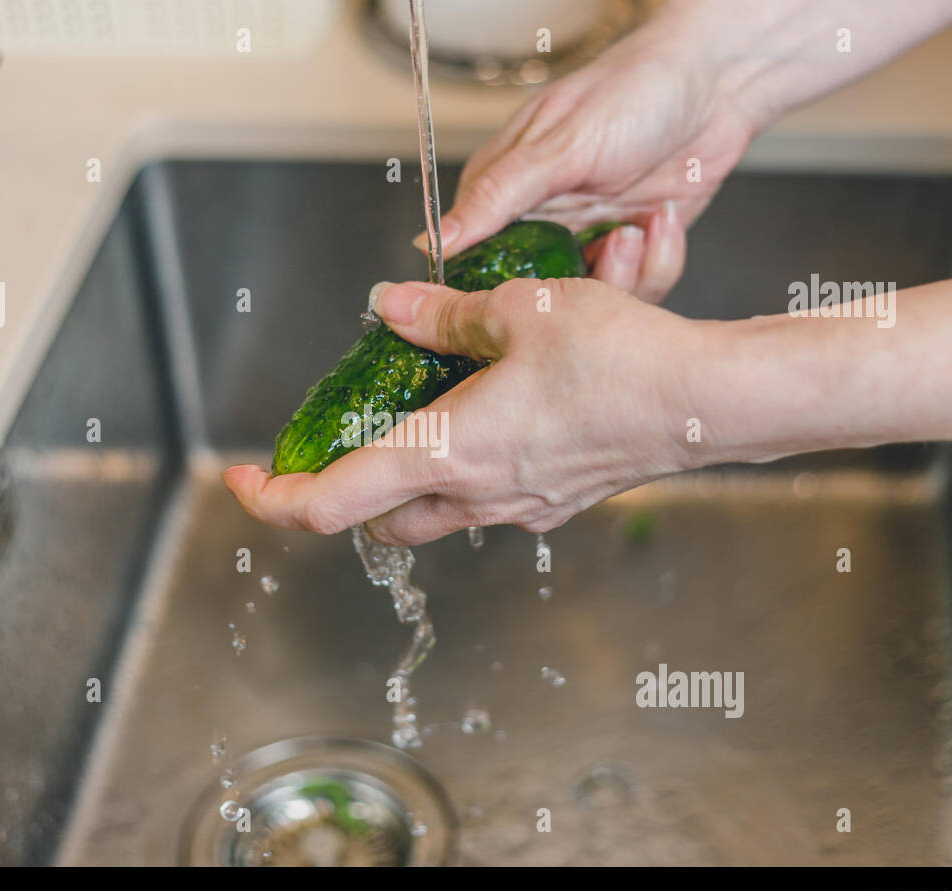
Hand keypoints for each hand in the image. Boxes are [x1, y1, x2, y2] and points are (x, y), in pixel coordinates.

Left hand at [224, 277, 711, 544]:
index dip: (273, 499)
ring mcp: (515, 506)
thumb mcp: (519, 312)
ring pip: (427, 514)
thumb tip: (388, 309)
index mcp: (447, 452)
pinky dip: (453, 472)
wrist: (705, 401)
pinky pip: (479, 500)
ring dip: (396, 482)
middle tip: (325, 446)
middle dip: (337, 492)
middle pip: (373, 519)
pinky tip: (477, 419)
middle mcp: (474, 494)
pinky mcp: (550, 501)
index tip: (246, 478)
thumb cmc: (620, 359)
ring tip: (399, 422)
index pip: (329, 503)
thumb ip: (443, 315)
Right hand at [424, 12, 759, 302]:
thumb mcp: (557, 146)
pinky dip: (657, 263)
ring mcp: (588, 240)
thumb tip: (434, 241)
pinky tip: (663, 222)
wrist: (717, 84)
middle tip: (604, 250)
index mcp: (504, 192)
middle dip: (575, 288)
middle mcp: (542, 222)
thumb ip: (496, 198)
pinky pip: (636, 291)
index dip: (492, 290)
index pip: (475, 261)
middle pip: (537, 295)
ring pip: (589, 301)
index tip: (519, 304)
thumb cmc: (632, 91)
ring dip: (624, 274)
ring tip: (638, 228)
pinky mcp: (633, 254)